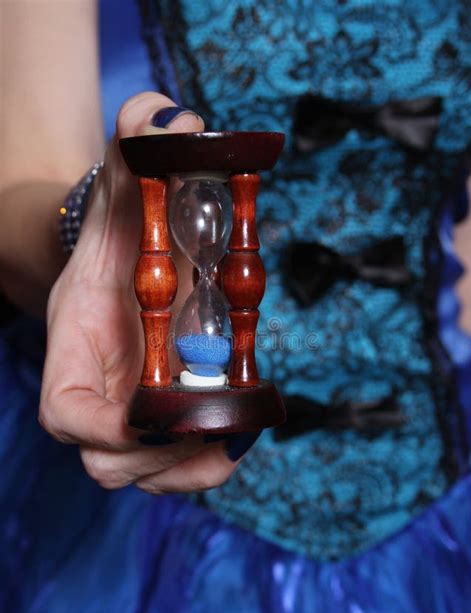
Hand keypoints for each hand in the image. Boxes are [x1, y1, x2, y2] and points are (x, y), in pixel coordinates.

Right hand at [39, 92, 255, 493]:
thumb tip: (177, 118)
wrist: (123, 262)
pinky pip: (177, 463)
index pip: (68, 414)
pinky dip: (206, 463)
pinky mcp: (162, 420)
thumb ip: (135, 150)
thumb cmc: (114, 235)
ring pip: (146, 474)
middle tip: (214, 432)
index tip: (149, 419)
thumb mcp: (121, 188)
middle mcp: (97, 393)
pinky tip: (239, 436)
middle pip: (111, 462)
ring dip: (189, 469)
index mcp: (72, 352)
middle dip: (160, 458)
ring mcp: (129, 414)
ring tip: (234, 440)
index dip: (102, 428)